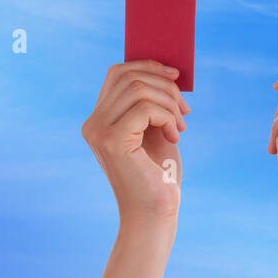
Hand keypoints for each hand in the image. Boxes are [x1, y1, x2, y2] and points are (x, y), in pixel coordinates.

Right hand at [81, 60, 189, 226]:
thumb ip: (153, 103)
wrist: (155, 212)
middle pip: (130, 76)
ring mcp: (99, 132)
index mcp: (100, 119)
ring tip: (181, 124)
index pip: (118, 73)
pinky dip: (168, 116)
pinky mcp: (113, 141)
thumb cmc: (159, 174)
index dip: (149, 66)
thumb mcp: (156, 130)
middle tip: (185, 110)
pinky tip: (175, 136)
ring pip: (139, 88)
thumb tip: (167, 70)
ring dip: (170, 102)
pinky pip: (146, 108)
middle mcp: (93, 123)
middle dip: (166, 86)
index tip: (177, 77)